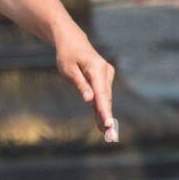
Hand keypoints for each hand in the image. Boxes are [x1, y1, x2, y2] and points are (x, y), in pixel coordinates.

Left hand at [55, 27, 117, 141]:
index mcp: (96, 69)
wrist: (72, 41)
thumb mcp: (68, 70)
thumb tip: (89, 101)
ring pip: (106, 99)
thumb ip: (80, 85)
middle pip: (106, 99)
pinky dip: (102, 109)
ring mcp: (106, 75)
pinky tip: (103, 124)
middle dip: (108, 118)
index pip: (101, 94)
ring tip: (108, 136)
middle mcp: (105, 72)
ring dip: (105, 116)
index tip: (108, 124)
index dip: (105, 110)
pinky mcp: (104, 79)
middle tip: (111, 138)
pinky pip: (103, 96)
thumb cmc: (67, 56)